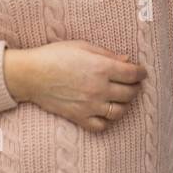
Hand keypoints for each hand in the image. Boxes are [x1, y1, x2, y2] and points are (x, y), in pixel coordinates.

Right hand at [3, 41, 148, 132]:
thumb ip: (107, 54)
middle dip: (135, 87)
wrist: (31, 74)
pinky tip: (105, 111)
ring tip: (120, 97)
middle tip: (132, 83)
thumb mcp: (83, 46)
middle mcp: (99, 88)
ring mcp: (90, 105)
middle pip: (129, 93)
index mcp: (102, 67)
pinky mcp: (79, 117)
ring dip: (124, 104)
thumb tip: (127, 61)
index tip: (141, 72)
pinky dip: (107, 120)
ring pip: (119, 111)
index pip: (133, 74)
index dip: (141, 73)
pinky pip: (101, 126)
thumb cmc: (55, 55)